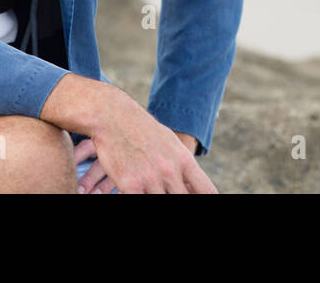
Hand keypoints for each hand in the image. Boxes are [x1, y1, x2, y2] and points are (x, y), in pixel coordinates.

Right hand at [83, 91, 214, 193]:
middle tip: (166, 190)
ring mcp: (151, 179)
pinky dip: (140, 198)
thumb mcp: (169, 142)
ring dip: (155, 196)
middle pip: (183, 199)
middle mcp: (170, 171)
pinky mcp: (130, 185)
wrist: (113, 116)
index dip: (205, 199)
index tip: (197, 199)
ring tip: (150, 188)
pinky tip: (135, 191)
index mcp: (184, 159)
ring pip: (161, 202)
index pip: (206, 190)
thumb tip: (192, 185)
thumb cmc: (141, 130)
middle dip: (176, 198)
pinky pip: (139, 202)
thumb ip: (182, 165)